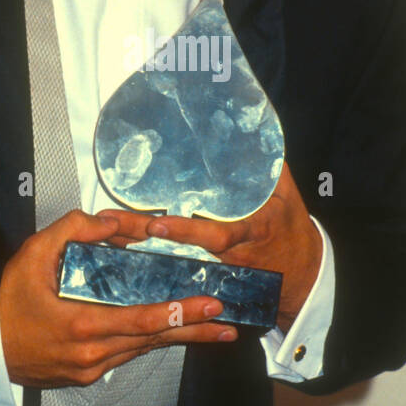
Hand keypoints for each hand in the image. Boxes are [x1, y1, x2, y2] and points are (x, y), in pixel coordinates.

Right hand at [0, 209, 235, 388]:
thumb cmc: (7, 299)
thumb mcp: (32, 254)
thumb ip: (71, 230)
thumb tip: (109, 222)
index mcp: (82, 325)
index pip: (142, 321)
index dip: (179, 314)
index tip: (210, 305)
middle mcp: (92, 353)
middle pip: (153, 341)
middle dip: (194, 330)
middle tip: (228, 323)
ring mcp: (90, 368)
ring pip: (143, 350)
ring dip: (179, 339)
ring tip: (214, 331)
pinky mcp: (86, 375)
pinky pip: (127, 355)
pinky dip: (151, 342)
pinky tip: (172, 334)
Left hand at [99, 161, 323, 332]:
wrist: (302, 275)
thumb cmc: (290, 226)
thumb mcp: (286, 193)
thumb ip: (268, 165)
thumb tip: (251, 125)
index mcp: (250, 230)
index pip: (217, 235)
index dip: (186, 231)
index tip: (157, 223)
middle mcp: (228, 255)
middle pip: (180, 252)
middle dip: (144, 238)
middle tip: (110, 225)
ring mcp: (215, 271)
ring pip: (171, 264)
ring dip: (136, 253)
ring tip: (104, 235)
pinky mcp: (206, 280)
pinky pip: (174, 274)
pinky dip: (146, 267)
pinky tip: (117, 255)